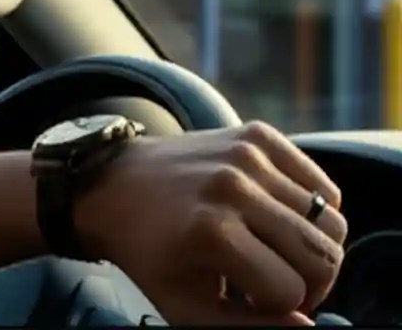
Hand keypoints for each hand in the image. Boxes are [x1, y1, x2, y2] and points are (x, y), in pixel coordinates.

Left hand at [75, 121, 348, 325]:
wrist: (114, 186)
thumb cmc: (150, 252)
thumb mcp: (183, 305)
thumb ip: (245, 327)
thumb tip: (306, 325)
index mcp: (211, 231)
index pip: (290, 291)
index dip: (280, 307)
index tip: (256, 301)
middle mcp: (234, 186)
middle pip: (322, 256)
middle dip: (308, 283)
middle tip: (276, 282)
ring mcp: (248, 155)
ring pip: (331, 223)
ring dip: (311, 249)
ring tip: (273, 252)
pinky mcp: (258, 135)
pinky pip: (323, 187)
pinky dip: (312, 212)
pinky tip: (275, 220)